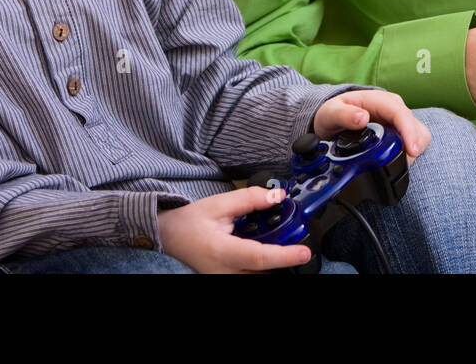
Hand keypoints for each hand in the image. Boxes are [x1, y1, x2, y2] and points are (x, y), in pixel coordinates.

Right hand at [156, 186, 312, 273]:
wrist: (171, 238)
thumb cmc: (191, 222)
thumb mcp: (218, 204)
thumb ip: (249, 199)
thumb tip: (277, 195)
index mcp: (222, 252)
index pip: (259, 256)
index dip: (285, 255)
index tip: (304, 252)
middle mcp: (225, 273)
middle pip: (265, 271)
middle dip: (285, 258)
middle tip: (298, 242)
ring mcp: (226, 280)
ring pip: (261, 276)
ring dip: (274, 262)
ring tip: (281, 244)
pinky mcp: (229, 281)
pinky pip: (253, 275)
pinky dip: (264, 265)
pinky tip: (268, 250)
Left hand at [313, 89, 430, 163]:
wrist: (333, 120)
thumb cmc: (333, 113)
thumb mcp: (331, 113)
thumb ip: (343, 114)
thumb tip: (362, 117)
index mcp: (379, 100)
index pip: (400, 113)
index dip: (409, 131)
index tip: (411, 150)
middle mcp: (393, 108)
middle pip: (415, 126)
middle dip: (414, 145)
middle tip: (403, 164)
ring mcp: (398, 121)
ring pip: (420, 134)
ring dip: (415, 149)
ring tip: (401, 164)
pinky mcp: (400, 132)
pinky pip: (415, 142)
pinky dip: (412, 153)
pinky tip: (400, 161)